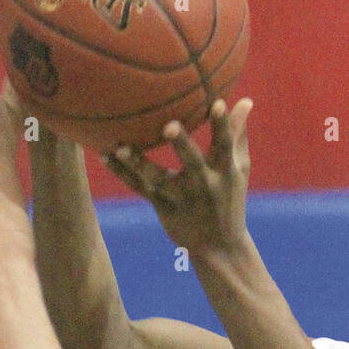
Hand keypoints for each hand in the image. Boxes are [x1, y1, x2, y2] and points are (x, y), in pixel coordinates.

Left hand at [105, 99, 252, 259]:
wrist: (219, 248)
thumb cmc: (230, 199)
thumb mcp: (239, 170)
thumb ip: (238, 135)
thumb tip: (244, 100)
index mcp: (226, 173)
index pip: (226, 146)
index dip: (223, 125)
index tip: (219, 103)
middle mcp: (204, 185)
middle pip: (192, 162)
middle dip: (182, 144)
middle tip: (169, 126)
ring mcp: (182, 198)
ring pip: (157, 179)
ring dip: (138, 163)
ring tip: (120, 148)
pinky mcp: (163, 207)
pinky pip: (139, 188)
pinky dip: (122, 172)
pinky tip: (104, 156)